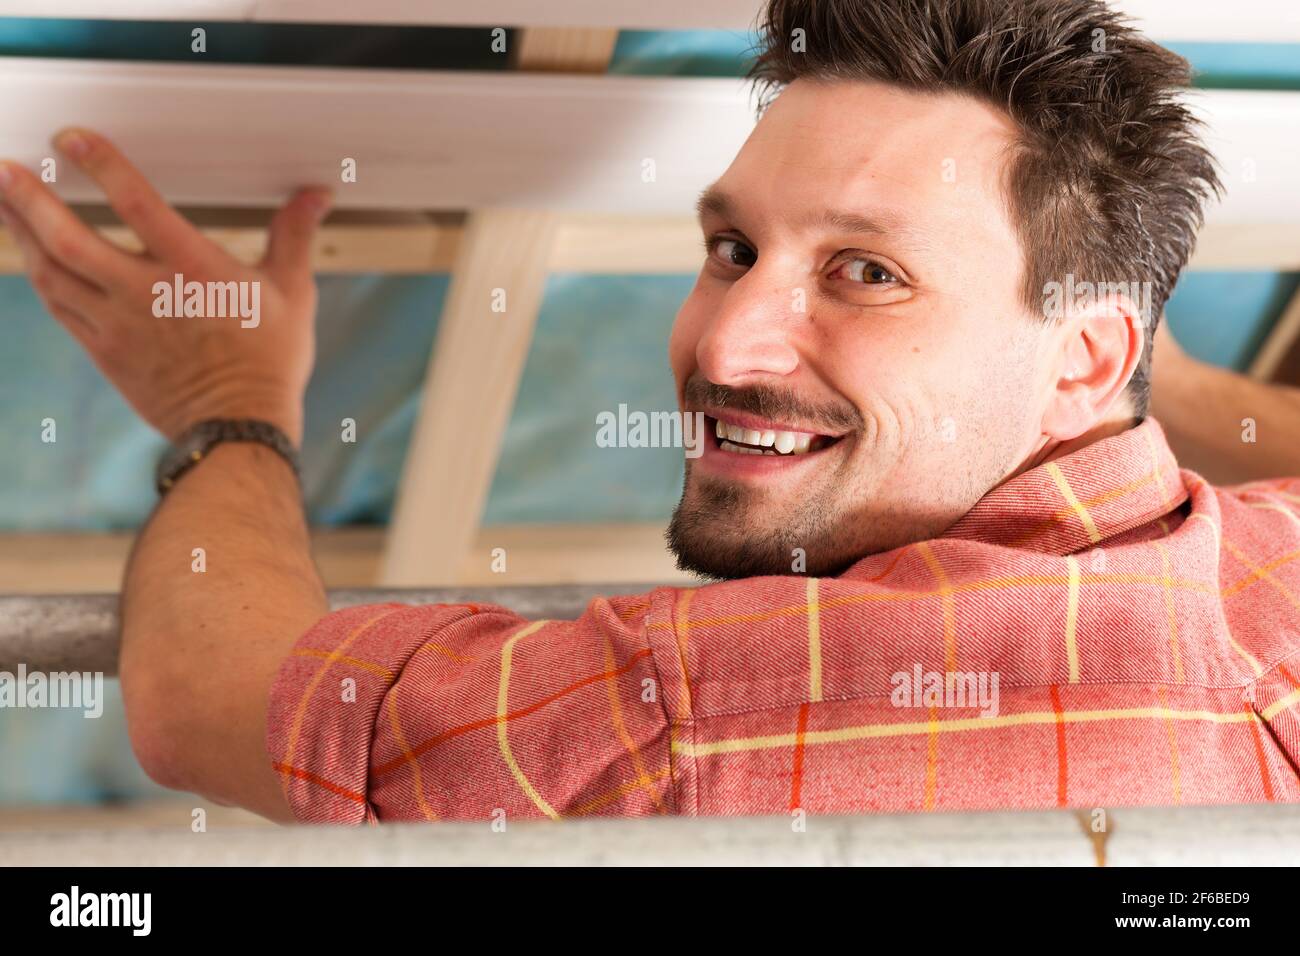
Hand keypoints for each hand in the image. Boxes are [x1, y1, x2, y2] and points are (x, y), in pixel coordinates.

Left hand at [0, 128, 330, 443]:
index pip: (138, 206)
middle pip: (69, 240)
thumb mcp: (292, 292)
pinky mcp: (105, 351)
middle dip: (29, 200)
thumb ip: (293, 235)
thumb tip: (316, 195)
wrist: (238, 426)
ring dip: (21, 232)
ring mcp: (119, 326)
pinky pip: (58, 306)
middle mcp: (148, 295)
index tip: (73, 139)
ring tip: (4, 199)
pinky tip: (28, 252)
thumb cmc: (269, 362)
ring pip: (52, 272)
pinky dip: (38, 273)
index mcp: (196, 272)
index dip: (102, 166)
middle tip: (6, 168)